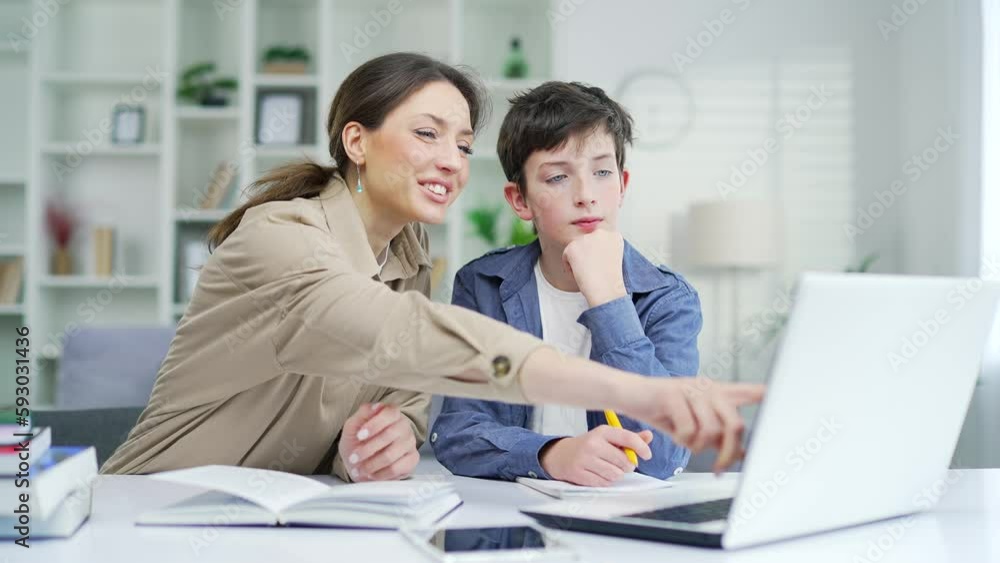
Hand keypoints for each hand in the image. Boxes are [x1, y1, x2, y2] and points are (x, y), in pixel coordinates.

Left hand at [338, 403, 418, 481]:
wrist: (361, 460)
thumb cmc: (358, 441)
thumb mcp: (354, 425)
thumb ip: (364, 413)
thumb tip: (376, 406)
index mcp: (392, 414)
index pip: (389, 413)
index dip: (374, 425)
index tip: (359, 436)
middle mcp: (404, 426)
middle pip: (389, 436)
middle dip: (367, 449)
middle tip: (353, 458)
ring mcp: (410, 443)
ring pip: (391, 455)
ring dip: (371, 464)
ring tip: (359, 469)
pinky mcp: (412, 460)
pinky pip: (396, 469)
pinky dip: (380, 474)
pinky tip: (371, 474)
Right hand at [540, 426, 653, 486]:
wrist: (561, 455)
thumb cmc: (590, 446)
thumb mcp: (607, 438)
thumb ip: (629, 438)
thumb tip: (649, 436)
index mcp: (602, 432)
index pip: (628, 438)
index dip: (642, 448)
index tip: (647, 455)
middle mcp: (593, 444)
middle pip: (624, 461)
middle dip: (627, 466)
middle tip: (620, 464)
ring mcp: (585, 459)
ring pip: (615, 474)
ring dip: (616, 475)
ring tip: (607, 469)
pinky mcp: (579, 473)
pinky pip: (604, 483)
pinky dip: (605, 481)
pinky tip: (598, 474)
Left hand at [562, 230, 626, 307]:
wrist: (607, 289)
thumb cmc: (611, 281)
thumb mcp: (615, 259)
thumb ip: (605, 249)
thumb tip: (593, 251)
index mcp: (614, 235)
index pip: (600, 237)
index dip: (596, 251)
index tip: (598, 262)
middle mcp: (600, 233)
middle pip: (586, 242)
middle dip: (586, 253)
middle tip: (591, 269)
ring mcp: (586, 238)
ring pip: (576, 248)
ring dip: (578, 260)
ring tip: (587, 274)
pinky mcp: (572, 246)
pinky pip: (566, 256)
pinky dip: (569, 267)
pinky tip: (580, 274)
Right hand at [620, 377, 764, 473]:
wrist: (632, 394)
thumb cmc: (665, 411)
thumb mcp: (694, 425)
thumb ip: (719, 436)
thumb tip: (743, 453)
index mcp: (717, 393)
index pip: (750, 392)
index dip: (768, 397)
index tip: (786, 402)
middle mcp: (709, 388)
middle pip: (734, 423)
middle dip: (728, 452)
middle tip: (719, 468)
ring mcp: (692, 390)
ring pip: (710, 429)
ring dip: (698, 445)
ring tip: (686, 442)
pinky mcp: (673, 394)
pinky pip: (688, 428)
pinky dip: (681, 439)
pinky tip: (674, 434)